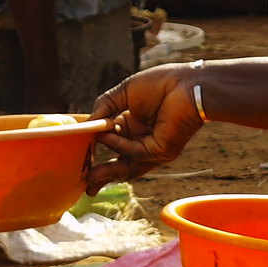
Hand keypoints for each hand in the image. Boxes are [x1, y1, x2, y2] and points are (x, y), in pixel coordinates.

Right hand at [86, 64, 203, 190]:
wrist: (188, 84)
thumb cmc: (161, 83)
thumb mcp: (124, 92)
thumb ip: (105, 106)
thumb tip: (88, 123)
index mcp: (134, 125)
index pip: (112, 143)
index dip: (96, 150)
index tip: (80, 155)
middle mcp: (143, 139)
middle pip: (120, 162)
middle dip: (102, 174)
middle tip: (86, 183)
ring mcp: (153, 147)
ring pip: (127, 165)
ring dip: (108, 172)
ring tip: (90, 177)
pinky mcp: (162, 151)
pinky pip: (135, 152)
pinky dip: (118, 145)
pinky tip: (106, 136)